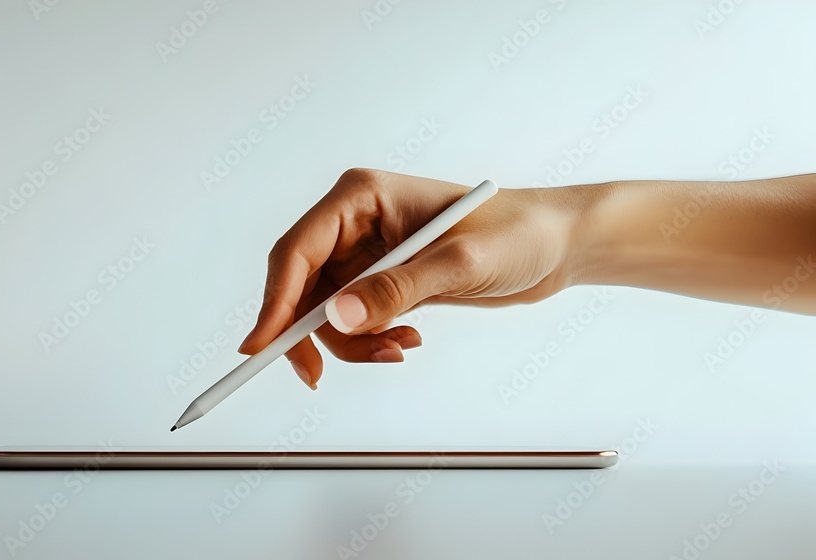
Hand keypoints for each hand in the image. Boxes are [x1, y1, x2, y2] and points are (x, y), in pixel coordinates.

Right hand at [236, 169, 581, 387]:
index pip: (298, 251)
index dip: (273, 300)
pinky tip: (408, 340)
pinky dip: (370, 340)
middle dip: (307, 333)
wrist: (555, 246)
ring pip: (324, 310)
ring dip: (352, 342)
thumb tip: (335, 317)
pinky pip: (352, 319)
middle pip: (299, 285)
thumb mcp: (460, 262)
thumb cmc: (518, 232)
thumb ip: (397, 289)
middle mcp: (355, 221)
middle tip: (315, 376)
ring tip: (399, 350)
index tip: (261, 346)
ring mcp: (367, 252)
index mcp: (361, 197)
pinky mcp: (383, 278)